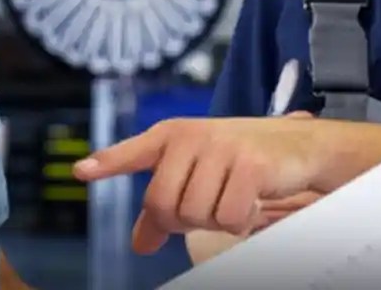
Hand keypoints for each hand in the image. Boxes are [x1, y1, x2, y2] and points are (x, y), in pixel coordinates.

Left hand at [72, 115, 331, 253]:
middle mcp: (191, 136)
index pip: (135, 151)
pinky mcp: (249, 164)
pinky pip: (229, 217)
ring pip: (196, 215)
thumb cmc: (242, 160)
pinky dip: (241, 220)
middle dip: (186, 220)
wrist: (298, 146)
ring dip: (218, 219)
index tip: (82, 171)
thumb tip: (139, 244)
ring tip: (234, 196)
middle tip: (211, 203)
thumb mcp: (198, 175)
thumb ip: (165, 208)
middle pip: (164, 206)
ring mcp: (221, 147)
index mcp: (172, 135)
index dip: (108, 162)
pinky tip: (253, 200)